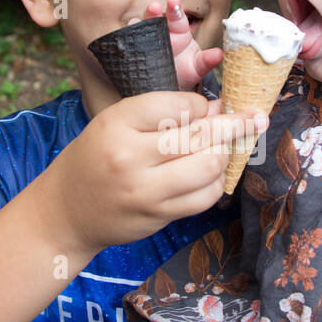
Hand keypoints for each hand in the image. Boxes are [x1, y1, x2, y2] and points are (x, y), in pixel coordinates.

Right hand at [47, 90, 265, 253]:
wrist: (67, 210)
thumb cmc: (95, 158)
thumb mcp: (115, 123)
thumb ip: (161, 114)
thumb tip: (218, 109)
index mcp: (117, 124)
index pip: (178, 105)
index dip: (202, 106)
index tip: (208, 107)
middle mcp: (130, 157)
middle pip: (200, 136)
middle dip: (234, 125)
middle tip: (254, 118)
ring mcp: (145, 191)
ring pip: (208, 167)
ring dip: (226, 154)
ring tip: (227, 147)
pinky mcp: (157, 216)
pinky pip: (203, 198)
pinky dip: (217, 183)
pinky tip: (213, 174)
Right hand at [131, 0, 221, 90]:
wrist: (167, 86)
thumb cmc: (184, 72)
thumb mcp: (196, 68)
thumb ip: (206, 61)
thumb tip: (219, 55)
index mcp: (178, 30)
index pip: (177, 16)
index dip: (175, 8)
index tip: (174, 1)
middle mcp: (161, 31)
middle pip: (156, 16)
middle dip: (154, 11)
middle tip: (154, 6)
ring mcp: (145, 39)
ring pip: (140, 26)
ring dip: (138, 23)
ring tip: (136, 22)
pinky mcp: (133, 49)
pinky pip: (128, 41)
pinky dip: (126, 38)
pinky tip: (126, 36)